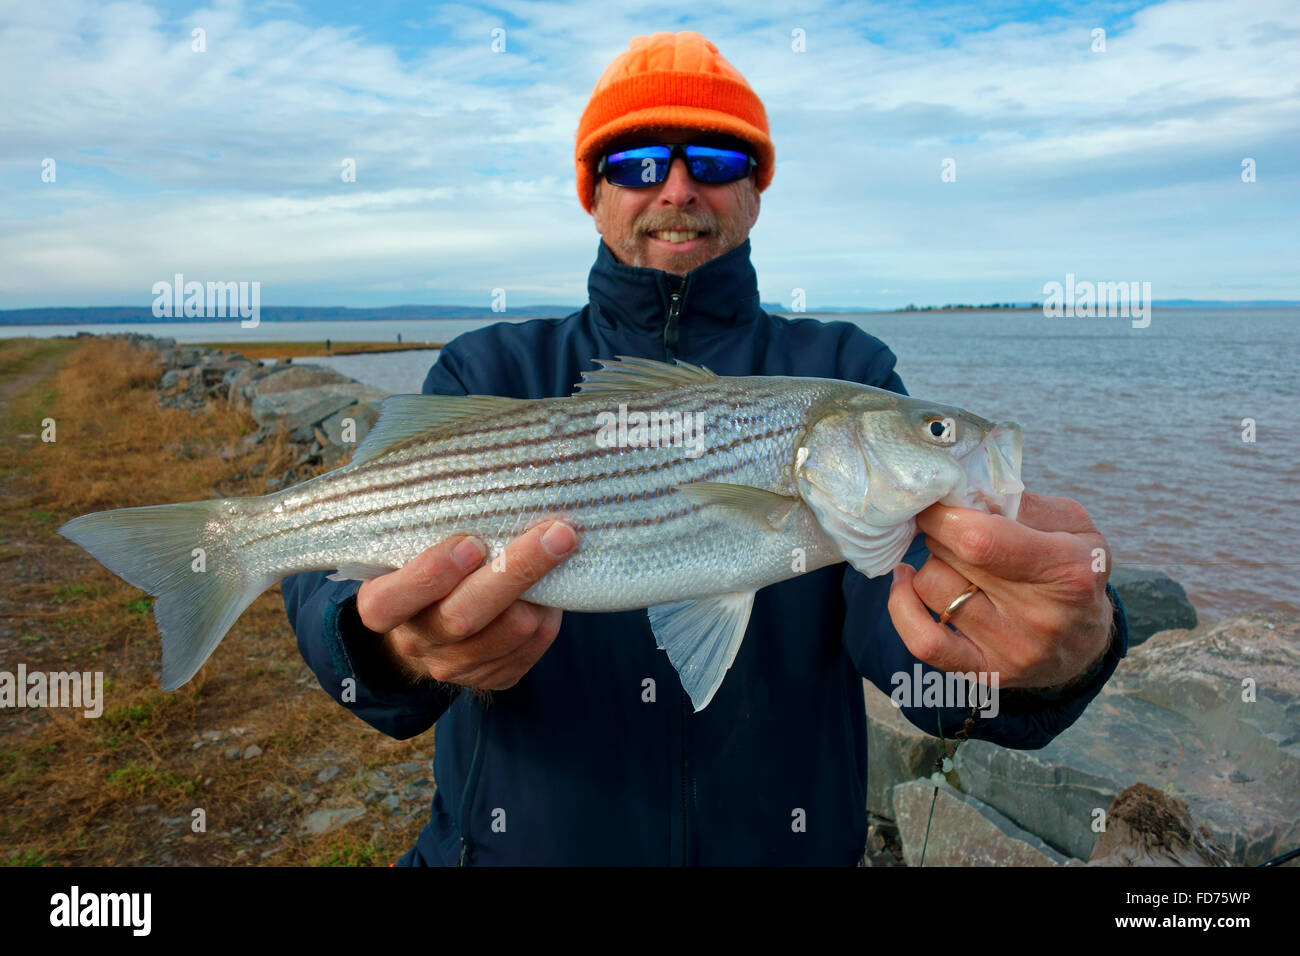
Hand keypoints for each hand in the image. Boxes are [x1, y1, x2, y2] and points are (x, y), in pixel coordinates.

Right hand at [355, 520, 578, 690]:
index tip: (471, 543)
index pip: (391, 602)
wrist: (433, 625)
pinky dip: (549, 611)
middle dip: (515, 571)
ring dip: (542, 588)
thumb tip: (494, 484)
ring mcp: (455, 666)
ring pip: (512, 630)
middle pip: (464, 616)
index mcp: (382, 604)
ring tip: (558, 549)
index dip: (430, 575)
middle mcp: (416, 641)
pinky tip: (550, 587)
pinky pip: (534, 644)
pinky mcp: (494, 677)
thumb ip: (435, 528)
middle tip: (556, 533)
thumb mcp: (412, 545)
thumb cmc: (427, 564)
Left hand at [887, 492, 1113, 689]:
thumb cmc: (1075, 570)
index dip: (943, 516)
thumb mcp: (1073, 526)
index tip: (937, 503)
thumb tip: (963, 491)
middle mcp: (1040, 617)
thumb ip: (1022, 504)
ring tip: (953, 562)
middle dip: (942, 534)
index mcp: (1067, 571)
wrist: (1086, 642)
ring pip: (932, 589)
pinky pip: (922, 642)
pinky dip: (902, 607)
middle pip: (951, 559)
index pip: (978, 540)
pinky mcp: (985, 672)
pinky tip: (907, 582)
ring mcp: (1011, 650)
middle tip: (954, 530)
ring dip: (932, 566)